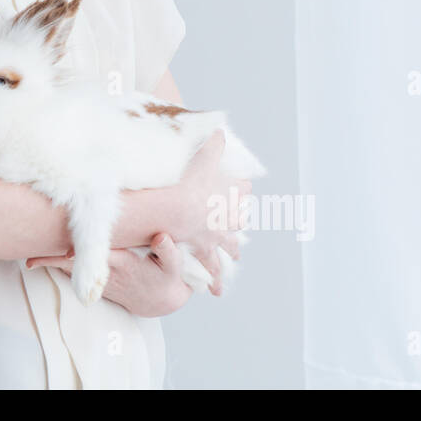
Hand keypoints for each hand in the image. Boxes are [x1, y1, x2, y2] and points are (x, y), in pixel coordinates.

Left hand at [26, 233, 194, 316]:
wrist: (160, 300)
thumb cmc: (165, 277)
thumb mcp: (174, 267)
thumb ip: (169, 252)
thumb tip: (161, 238)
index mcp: (123, 264)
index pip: (97, 257)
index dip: (80, 255)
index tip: (65, 251)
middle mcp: (105, 271)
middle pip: (74, 265)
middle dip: (53, 260)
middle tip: (29, 259)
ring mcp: (98, 277)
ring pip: (69, 269)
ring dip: (50, 262)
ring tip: (27, 258)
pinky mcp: (95, 278)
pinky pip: (72, 271)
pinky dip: (57, 263)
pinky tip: (41, 256)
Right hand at [170, 129, 250, 293]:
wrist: (174, 208)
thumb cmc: (187, 180)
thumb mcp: (201, 155)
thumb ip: (213, 143)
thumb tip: (220, 130)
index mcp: (227, 192)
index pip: (241, 189)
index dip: (243, 187)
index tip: (245, 187)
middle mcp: (226, 215)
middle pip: (237, 218)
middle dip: (240, 220)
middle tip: (243, 220)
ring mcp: (216, 234)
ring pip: (229, 245)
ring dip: (233, 251)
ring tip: (237, 257)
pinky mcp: (202, 250)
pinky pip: (210, 268)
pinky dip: (215, 280)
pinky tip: (217, 291)